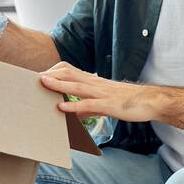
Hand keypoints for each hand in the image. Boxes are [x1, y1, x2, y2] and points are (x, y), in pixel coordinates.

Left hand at [38, 62, 163, 122]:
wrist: (151, 101)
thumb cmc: (128, 101)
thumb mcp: (104, 102)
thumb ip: (88, 106)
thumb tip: (73, 112)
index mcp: (94, 82)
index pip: (69, 70)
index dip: (53, 72)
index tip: (38, 76)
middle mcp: (96, 84)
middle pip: (69, 73)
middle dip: (50, 74)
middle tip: (32, 78)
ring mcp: (102, 93)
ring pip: (77, 86)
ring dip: (58, 85)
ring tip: (42, 83)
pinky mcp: (110, 105)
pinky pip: (89, 105)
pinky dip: (74, 106)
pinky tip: (62, 109)